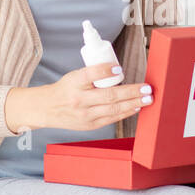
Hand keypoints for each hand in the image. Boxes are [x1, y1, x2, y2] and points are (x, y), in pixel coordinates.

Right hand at [5, 64, 152, 133]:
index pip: (90, 74)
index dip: (105, 71)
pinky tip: (136, 107)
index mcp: (74, 82)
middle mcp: (79, 100)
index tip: (119, 68)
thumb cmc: (65, 89)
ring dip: (133, 103)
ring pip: (113, 110)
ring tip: (147, 98)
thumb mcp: (74, 76)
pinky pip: (111, 119)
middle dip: (131, 92)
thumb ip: (94, 74)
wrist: (47, 109)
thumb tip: (118, 71)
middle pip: (108, 95)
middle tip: (146, 88)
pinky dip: (125, 113)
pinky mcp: (89, 125)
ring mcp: (85, 115)